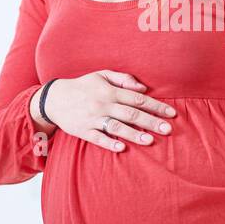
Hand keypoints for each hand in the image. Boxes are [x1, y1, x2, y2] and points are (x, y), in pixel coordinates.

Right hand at [39, 70, 176, 151]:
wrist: (53, 98)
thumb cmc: (83, 86)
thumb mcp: (102, 75)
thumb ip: (123, 79)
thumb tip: (143, 88)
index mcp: (109, 91)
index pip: (137, 98)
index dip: (155, 106)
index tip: (171, 114)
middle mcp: (103, 104)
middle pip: (131, 114)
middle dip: (150, 122)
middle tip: (168, 129)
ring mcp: (92, 118)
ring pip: (116, 127)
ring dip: (134, 134)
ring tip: (150, 140)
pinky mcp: (83, 131)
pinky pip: (97, 138)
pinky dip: (109, 143)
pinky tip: (122, 148)